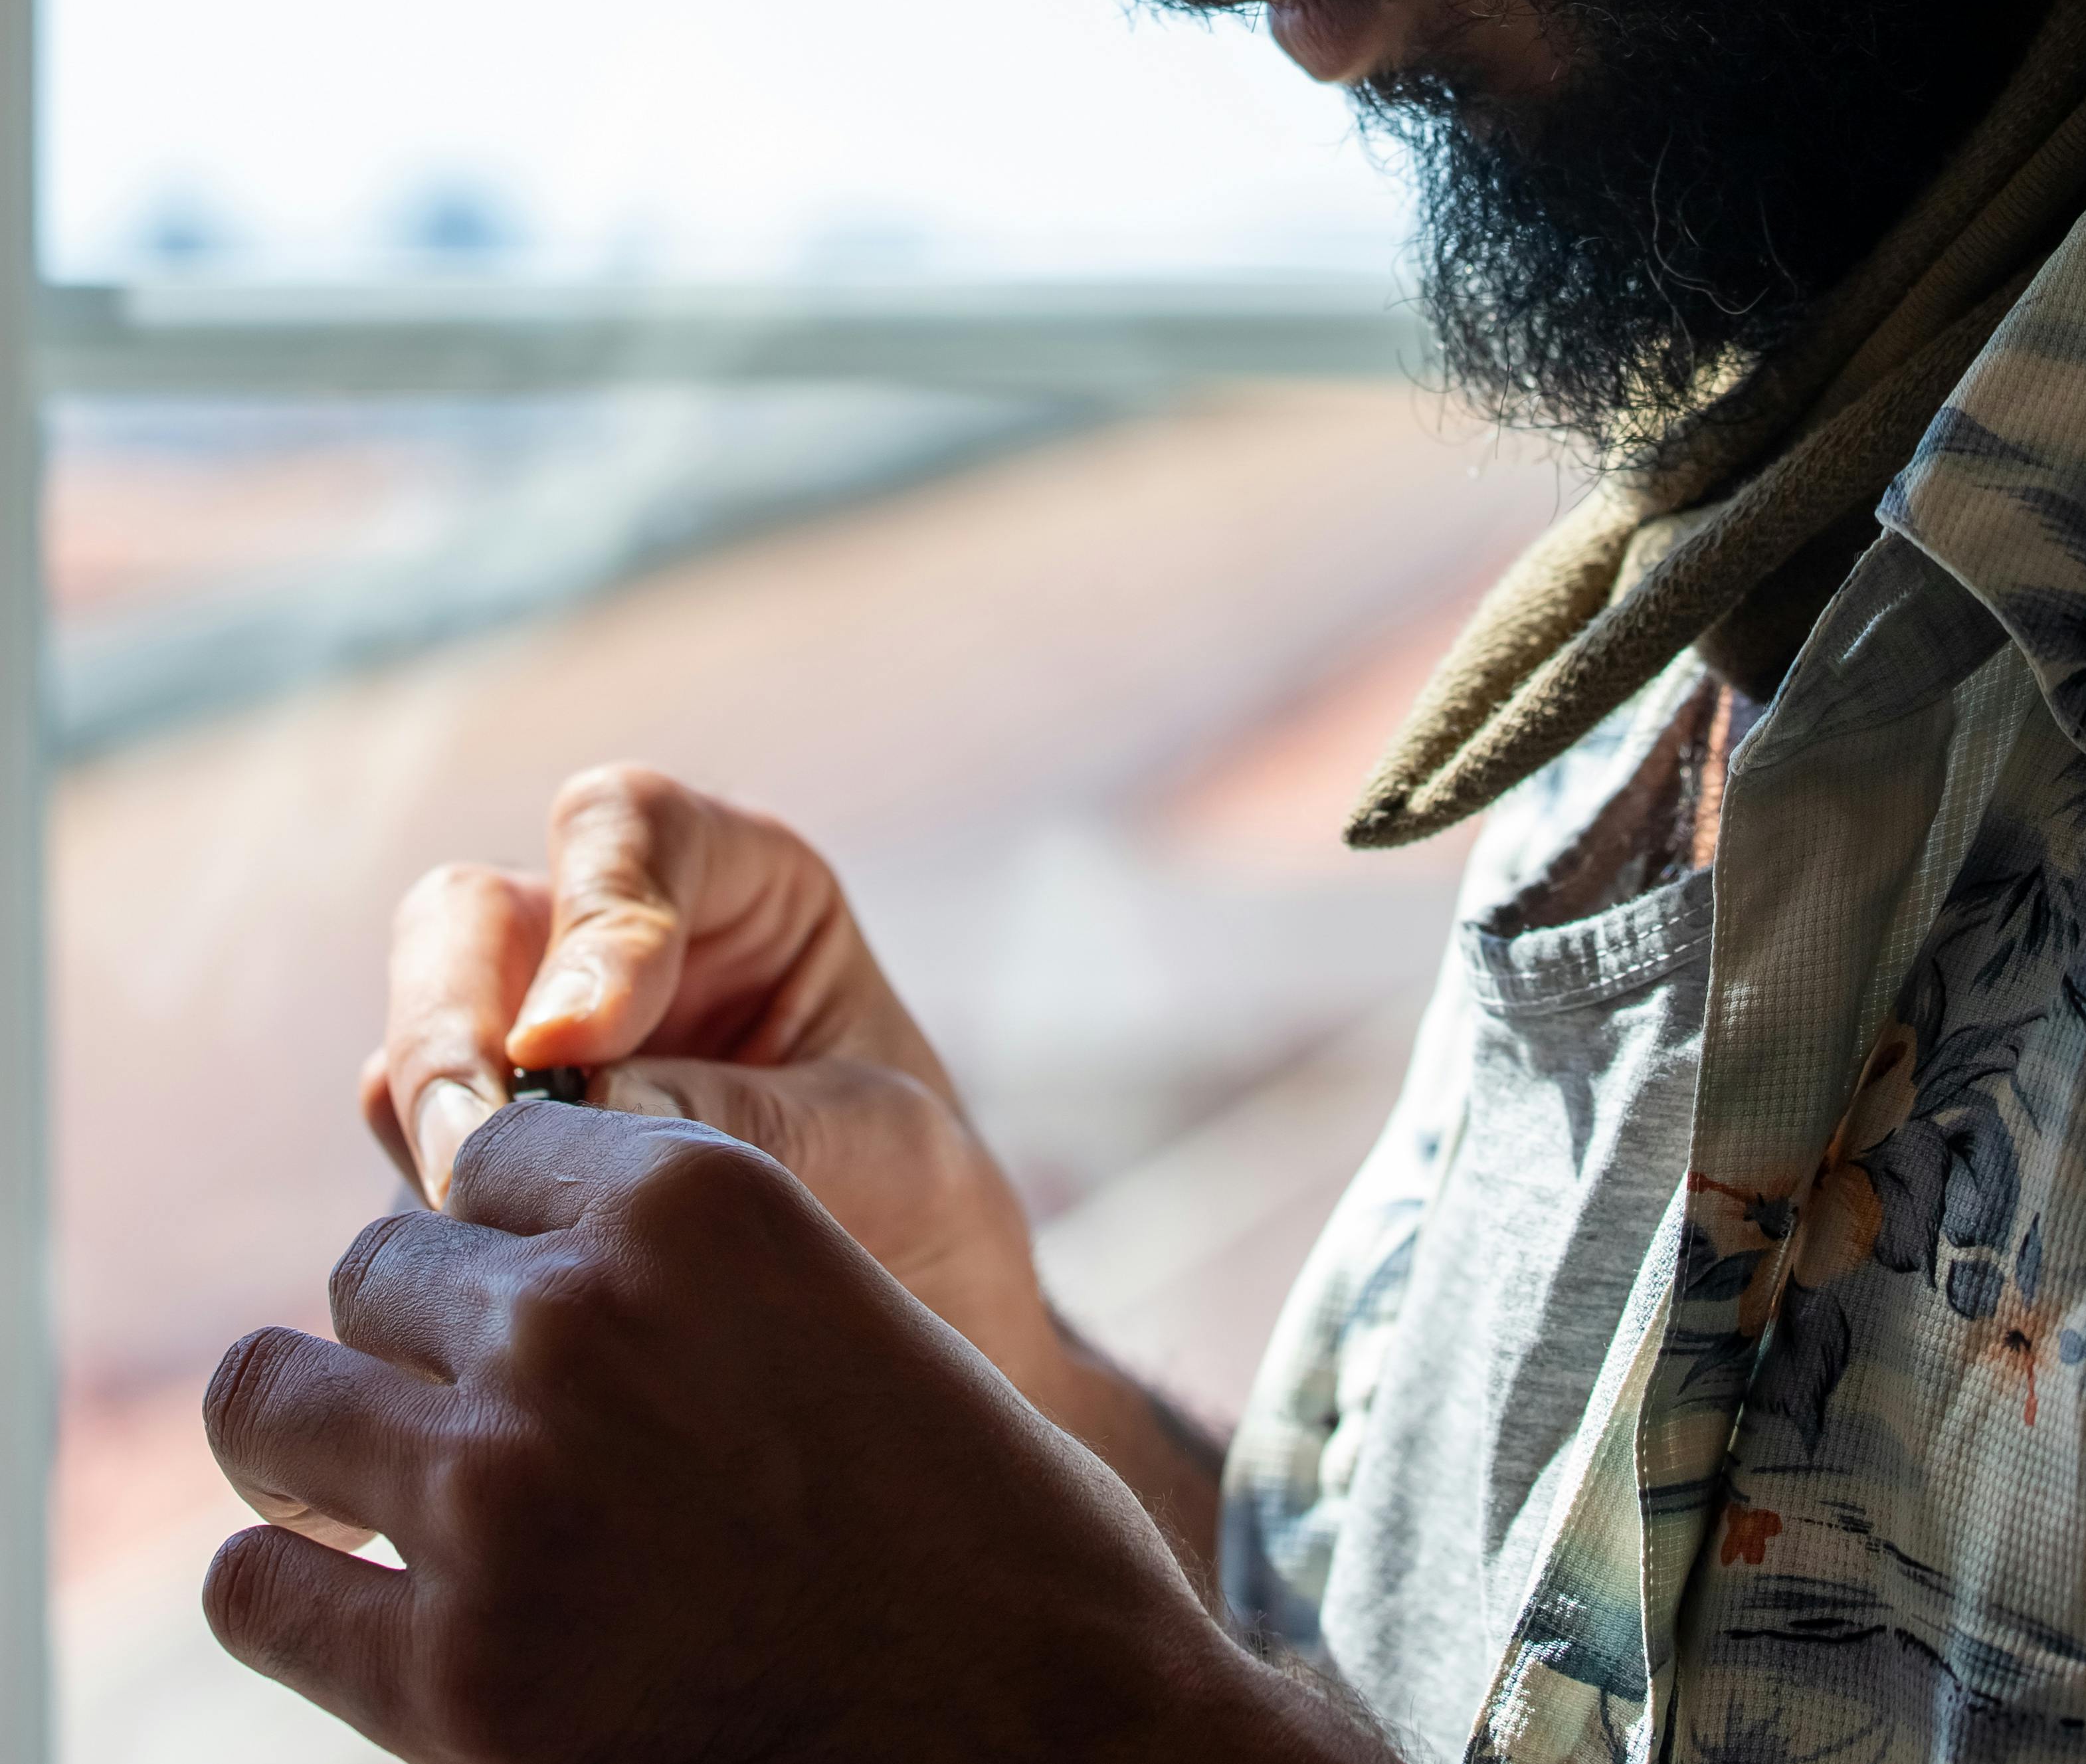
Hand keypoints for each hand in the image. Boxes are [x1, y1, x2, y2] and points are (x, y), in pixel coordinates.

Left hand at [204, 1100, 1367, 1763]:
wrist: (1053, 1744)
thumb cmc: (972, 1540)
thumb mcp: (838, 1309)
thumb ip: (675, 1270)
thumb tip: (500, 1267)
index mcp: (695, 1196)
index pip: (480, 1155)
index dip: (504, 1242)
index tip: (539, 1318)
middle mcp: (579, 1317)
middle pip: (371, 1272)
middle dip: (415, 1348)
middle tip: (482, 1441)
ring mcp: (500, 1500)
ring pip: (274, 1401)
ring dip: (317, 1448)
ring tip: (381, 1509)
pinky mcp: (452, 1685)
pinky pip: (258, 1587)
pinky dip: (298, 1596)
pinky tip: (375, 1622)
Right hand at [360, 764, 1221, 1571]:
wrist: (917, 1340)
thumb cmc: (920, 1208)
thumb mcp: (882, 1151)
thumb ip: (746, 1114)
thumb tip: (583, 1102)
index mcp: (730, 885)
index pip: (622, 824)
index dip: (587, 916)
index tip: (577, 1041)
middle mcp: (604, 948)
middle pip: (466, 921)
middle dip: (452, 1032)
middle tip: (471, 1159)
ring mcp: (524, 1056)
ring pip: (412, 1045)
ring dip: (429, 1135)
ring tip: (482, 1242)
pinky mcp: (480, 1168)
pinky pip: (404, 1171)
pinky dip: (426, 1225)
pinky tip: (478, 1298)